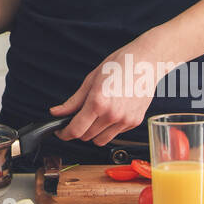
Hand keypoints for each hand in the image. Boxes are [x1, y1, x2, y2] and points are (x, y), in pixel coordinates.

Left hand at [49, 42, 163, 146]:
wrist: (146, 63)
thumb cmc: (119, 65)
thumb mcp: (91, 80)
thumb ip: (73, 101)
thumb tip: (57, 112)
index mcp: (98, 102)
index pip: (76, 130)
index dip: (64, 134)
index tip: (61, 132)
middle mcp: (112, 114)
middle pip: (86, 137)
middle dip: (78, 130)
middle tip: (77, 119)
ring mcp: (125, 120)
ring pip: (100, 140)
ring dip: (93, 133)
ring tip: (95, 116)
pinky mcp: (134, 122)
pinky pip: (115, 134)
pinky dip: (109, 128)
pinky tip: (110, 113)